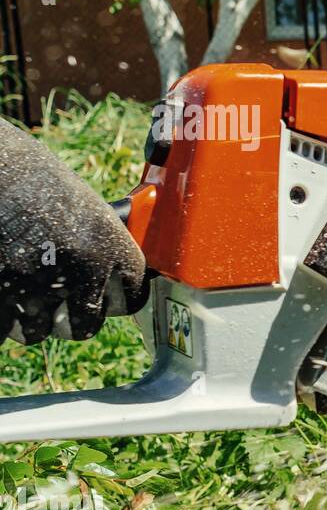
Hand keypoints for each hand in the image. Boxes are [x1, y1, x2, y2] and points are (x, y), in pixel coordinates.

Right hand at [0, 119, 147, 343]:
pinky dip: (3, 321)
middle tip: (57, 309)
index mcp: (112, 245)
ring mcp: (40, 282)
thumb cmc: (31, 178)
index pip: (131, 298)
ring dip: (29, 321)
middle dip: (70, 321)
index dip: (114, 302)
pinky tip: (3, 298)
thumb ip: (97, 245)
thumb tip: (106, 278)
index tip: (103, 300)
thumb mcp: (82, 207)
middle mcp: (84, 269)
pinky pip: (5, 329)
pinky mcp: (2, 291)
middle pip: (86, 326)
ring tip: (19, 296)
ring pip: (39, 331)